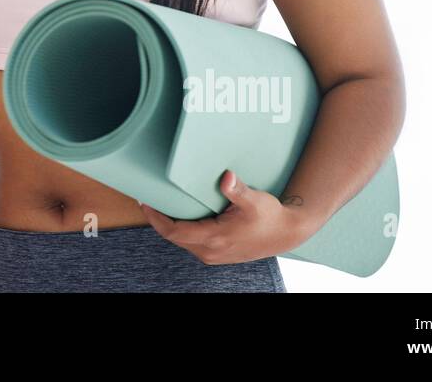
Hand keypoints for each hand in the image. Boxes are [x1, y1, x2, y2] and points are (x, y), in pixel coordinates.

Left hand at [138, 170, 314, 264]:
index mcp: (215, 238)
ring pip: (182, 241)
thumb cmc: (270, 216)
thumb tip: (226, 177)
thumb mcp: (255, 200)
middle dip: (158, 219)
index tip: (145, 202)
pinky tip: (180, 215)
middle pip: (173, 237)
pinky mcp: (217, 253)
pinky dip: (181, 229)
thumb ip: (238, 190)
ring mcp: (214, 255)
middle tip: (148, 199)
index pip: (174, 232)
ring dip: (169, 225)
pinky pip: (191, 243)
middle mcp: (211, 251)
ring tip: (159, 205)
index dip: (155, 218)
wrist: (287, 233)